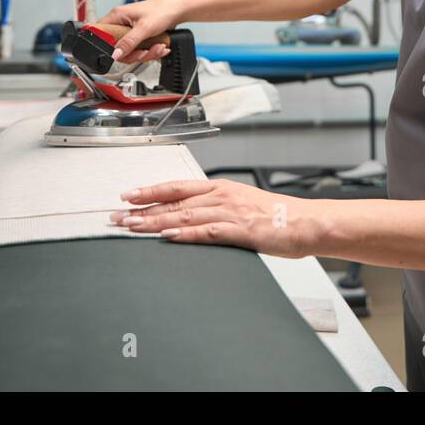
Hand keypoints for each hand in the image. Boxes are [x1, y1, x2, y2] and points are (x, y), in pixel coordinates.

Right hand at [96, 0, 185, 61]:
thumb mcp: (144, 28)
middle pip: (117, 48)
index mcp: (117, 16)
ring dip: (146, 53)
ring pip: (130, 51)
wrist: (178, 10)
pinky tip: (159, 47)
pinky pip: (139, 50)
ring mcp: (130, 30)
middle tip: (144, 53)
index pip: (101, 34)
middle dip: (134, 54)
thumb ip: (129, 42)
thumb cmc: (162, 10)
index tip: (121, 53)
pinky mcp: (139, 36)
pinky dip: (150, 51)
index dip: (108, 46)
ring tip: (157, 48)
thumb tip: (115, 54)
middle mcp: (121, 23)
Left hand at [109, 179, 327, 257]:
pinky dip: (184, 235)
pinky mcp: (240, 231)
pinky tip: (167, 237)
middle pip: (174, 201)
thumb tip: (193, 214)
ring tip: (131, 227)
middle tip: (117, 215)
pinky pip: (206, 232)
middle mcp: (221, 197)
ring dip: (155, 222)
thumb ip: (217, 208)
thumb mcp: (243, 204)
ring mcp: (230, 213)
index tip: (128, 195)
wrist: (307, 222)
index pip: (177, 187)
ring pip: (184, 216)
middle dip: (142, 209)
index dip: (150, 190)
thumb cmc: (277, 216)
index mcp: (221, 189)